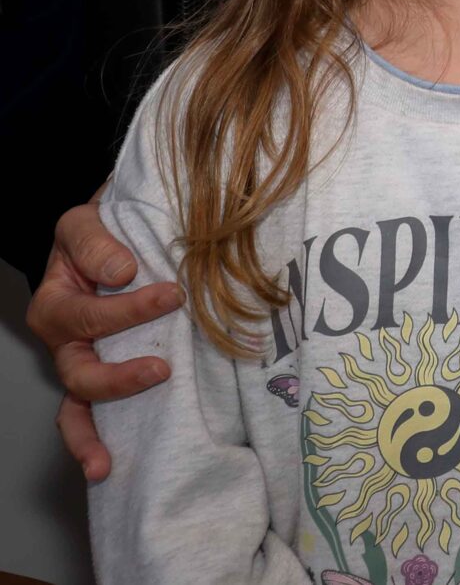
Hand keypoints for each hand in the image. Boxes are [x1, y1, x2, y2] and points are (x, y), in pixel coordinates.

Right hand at [27, 200, 181, 481]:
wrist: (109, 237)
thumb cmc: (96, 234)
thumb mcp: (84, 223)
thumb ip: (96, 243)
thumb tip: (123, 272)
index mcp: (56, 305)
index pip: (90, 318)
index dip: (130, 310)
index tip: (172, 294)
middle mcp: (64, 343)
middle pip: (79, 374)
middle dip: (117, 379)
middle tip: (161, 371)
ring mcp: (83, 364)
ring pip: (78, 408)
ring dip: (90, 436)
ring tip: (105, 463)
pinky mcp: (106, 374)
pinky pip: (94, 415)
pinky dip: (97, 442)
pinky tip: (113, 467)